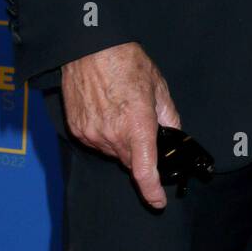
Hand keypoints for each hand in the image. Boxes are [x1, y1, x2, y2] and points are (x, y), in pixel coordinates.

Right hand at [60, 42, 180, 208]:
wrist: (90, 48)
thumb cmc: (126, 62)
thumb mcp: (158, 86)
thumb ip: (169, 116)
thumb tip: (175, 134)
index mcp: (137, 124)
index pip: (144, 171)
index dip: (152, 191)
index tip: (158, 202)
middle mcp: (112, 134)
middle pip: (129, 160)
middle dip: (139, 151)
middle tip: (140, 124)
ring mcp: (91, 134)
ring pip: (112, 152)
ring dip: (120, 141)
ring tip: (120, 109)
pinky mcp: (76, 130)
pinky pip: (95, 142)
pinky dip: (103, 134)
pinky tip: (105, 110)